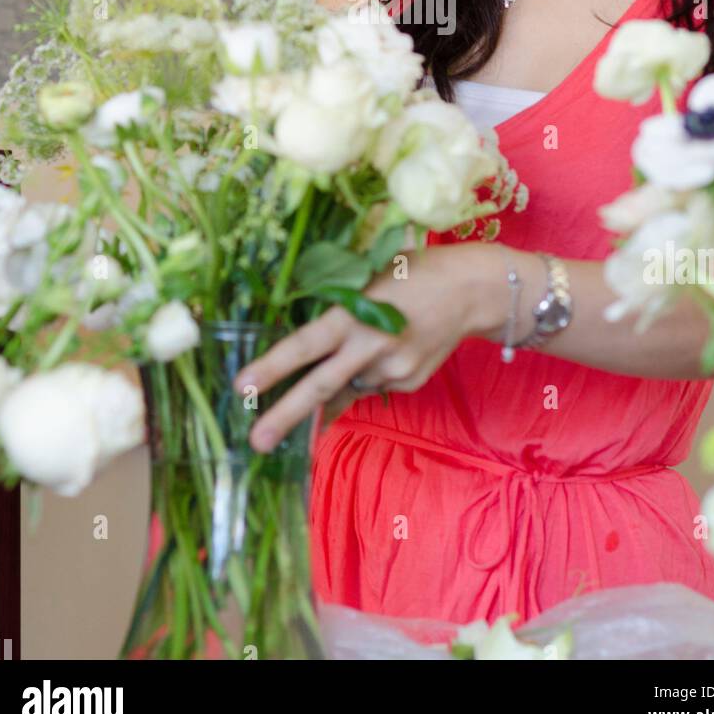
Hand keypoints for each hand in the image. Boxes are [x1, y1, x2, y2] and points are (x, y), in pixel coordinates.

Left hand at [232, 242, 488, 452]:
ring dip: (336, 383)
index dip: (271, 367)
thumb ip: (342, 310)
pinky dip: (369, 372)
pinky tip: (388, 349)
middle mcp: (372, 347)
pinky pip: (374, 384)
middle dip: (284, 416)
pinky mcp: (409, 383)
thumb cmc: (413, 271)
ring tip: (359, 353)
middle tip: (255, 442)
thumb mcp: (370, 279)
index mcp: (356, 315)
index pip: (305, 346)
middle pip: (320, 386)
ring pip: (348, 385)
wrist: (472, 290)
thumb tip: (308, 343)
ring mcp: (393, 370)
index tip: (241, 386)